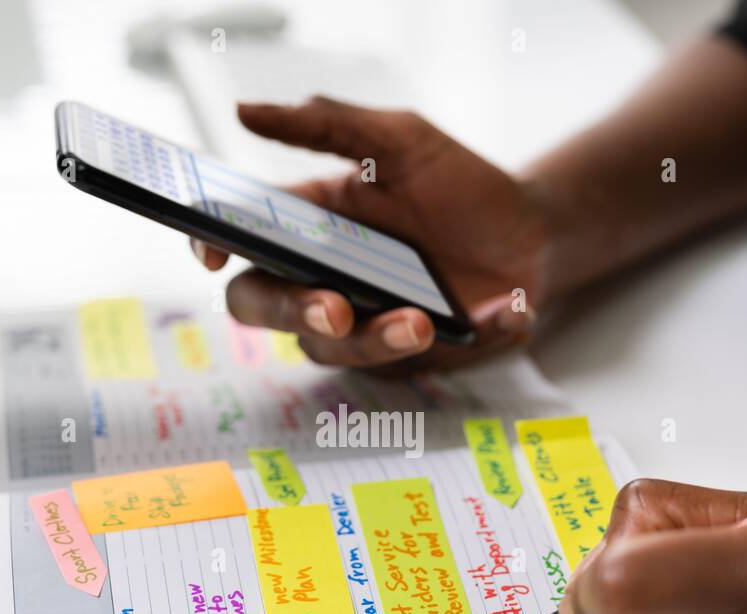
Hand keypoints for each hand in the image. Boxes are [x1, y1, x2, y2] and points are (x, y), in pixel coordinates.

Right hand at [191, 96, 545, 371]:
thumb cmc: (461, 185)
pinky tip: (491, 313)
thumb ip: (328, 126)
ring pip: (329, 350)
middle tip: (334, 310)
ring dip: (372, 341)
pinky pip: (405, 368)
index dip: (211, 244)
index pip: (239, 238)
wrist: (535, 236)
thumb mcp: (402, 140)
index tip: (212, 252)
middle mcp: (320, 278)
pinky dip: (453, 343)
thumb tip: (245, 112)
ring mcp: (358, 324)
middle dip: (292, 312)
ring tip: (421, 321)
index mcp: (310, 225)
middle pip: (264, 307)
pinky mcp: (402, 357)